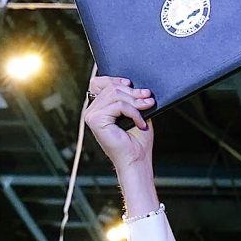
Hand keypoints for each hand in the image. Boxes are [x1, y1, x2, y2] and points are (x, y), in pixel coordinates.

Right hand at [84, 75, 158, 193]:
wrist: (137, 160)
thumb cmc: (137, 141)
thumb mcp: (136, 112)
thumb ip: (130, 97)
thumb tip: (133, 83)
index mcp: (98, 108)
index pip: (100, 82)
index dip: (116, 80)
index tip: (132, 84)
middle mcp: (92, 111)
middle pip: (111, 87)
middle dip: (133, 92)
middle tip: (149, 100)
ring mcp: (91, 115)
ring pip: (115, 94)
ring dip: (135, 102)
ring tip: (146, 111)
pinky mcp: (95, 120)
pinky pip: (118, 105)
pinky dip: (133, 112)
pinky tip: (140, 123)